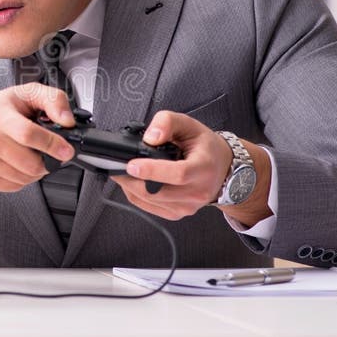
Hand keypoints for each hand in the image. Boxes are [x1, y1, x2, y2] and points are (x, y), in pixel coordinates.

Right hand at [0, 83, 77, 198]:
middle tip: (47, 152)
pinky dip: (21, 178)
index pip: (29, 134)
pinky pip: (12, 186)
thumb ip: (52, 99)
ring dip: (35, 171)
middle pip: (30, 163)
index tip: (66, 151)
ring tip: (28, 154)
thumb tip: (67, 121)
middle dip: (46, 161)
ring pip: (24, 178)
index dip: (52, 144)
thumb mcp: (23, 93)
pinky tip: (15, 163)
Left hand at [111, 110, 271, 224]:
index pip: (177, 174)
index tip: (131, 165)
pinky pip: (148, 207)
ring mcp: (187, 206)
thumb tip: (150, 137)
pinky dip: (135, 194)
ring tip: (121, 171)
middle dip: (130, 179)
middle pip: (157, 191)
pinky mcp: (177, 213)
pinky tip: (132, 181)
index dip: (152, 171)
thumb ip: (167, 122)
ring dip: (130, 186)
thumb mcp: (189, 125)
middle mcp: (197, 191)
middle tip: (114, 165)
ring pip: (149, 201)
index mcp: (203, 168)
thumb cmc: (205, 148)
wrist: (222, 170)